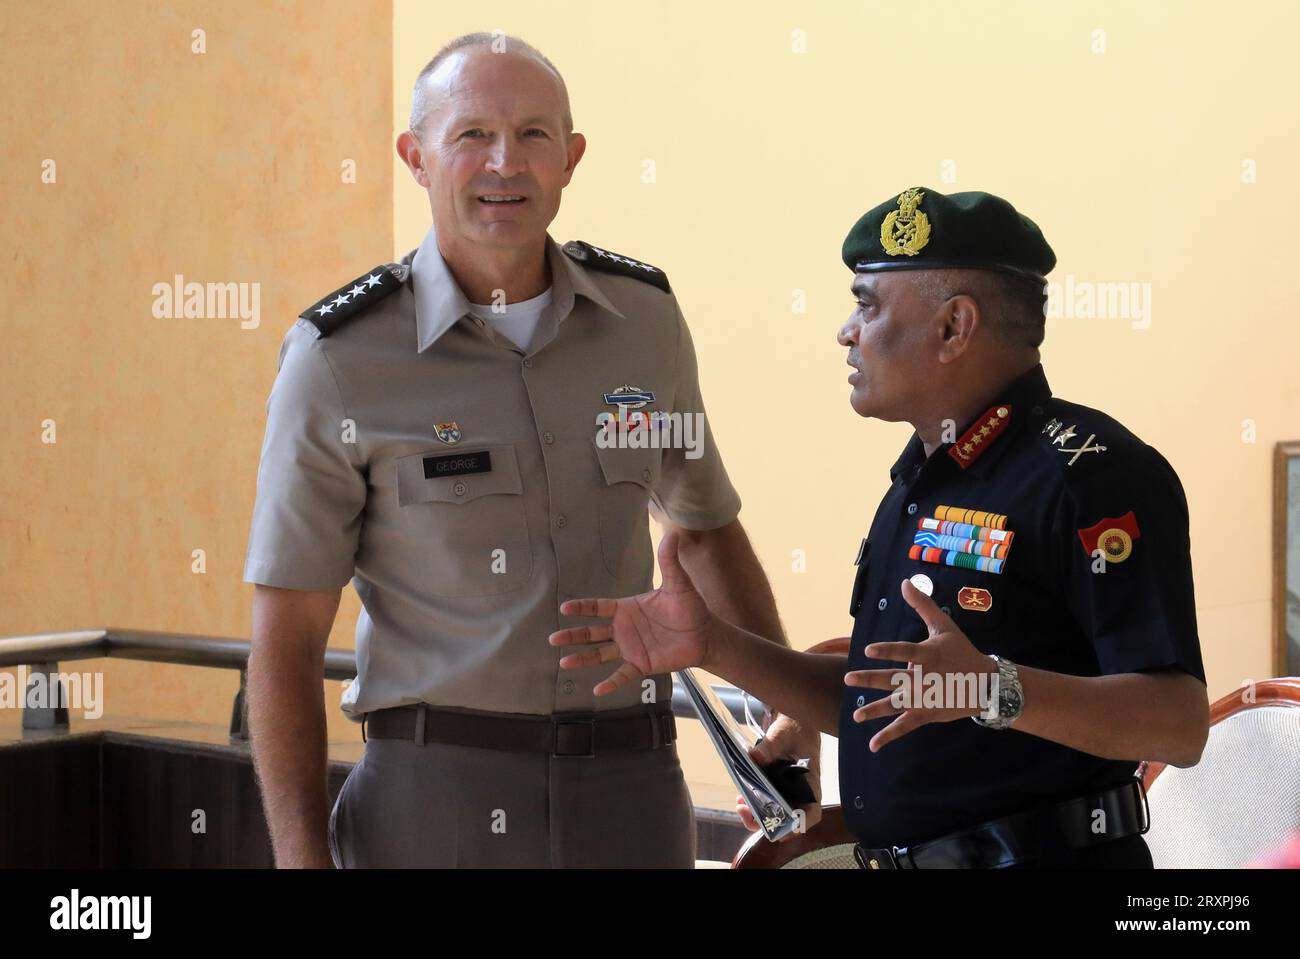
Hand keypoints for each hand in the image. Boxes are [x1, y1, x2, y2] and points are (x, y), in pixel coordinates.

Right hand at [549, 532, 715, 695]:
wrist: (705, 635)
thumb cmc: (690, 608)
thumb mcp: (679, 583)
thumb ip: (669, 562)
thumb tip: (671, 534)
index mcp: (627, 608)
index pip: (598, 607)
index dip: (582, 607)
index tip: (564, 607)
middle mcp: (624, 629)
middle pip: (592, 633)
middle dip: (573, 635)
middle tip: (553, 639)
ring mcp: (630, 648)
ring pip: (600, 654)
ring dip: (582, 659)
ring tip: (563, 664)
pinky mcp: (641, 664)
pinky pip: (622, 675)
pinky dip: (610, 683)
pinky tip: (596, 691)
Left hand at [736, 713, 822, 835]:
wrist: (791, 722)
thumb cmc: (794, 729)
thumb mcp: (783, 734)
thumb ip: (770, 745)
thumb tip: (755, 757)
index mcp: (810, 783)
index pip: (811, 811)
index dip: (799, 824)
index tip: (782, 829)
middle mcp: (799, 793)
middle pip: (787, 819)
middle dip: (766, 822)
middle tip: (746, 813)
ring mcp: (786, 792)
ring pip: (774, 814)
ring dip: (756, 815)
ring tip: (740, 806)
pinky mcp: (774, 787)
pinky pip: (765, 803)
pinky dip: (753, 805)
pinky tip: (741, 798)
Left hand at [844, 578, 996, 752]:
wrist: (986, 684)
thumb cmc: (962, 651)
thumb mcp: (944, 626)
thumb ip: (923, 605)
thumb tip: (905, 583)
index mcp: (928, 655)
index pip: (904, 652)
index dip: (887, 651)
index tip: (867, 650)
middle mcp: (925, 678)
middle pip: (894, 680)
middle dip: (870, 680)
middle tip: (848, 679)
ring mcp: (926, 699)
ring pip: (896, 705)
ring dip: (875, 711)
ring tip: (856, 716)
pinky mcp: (927, 714)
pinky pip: (905, 726)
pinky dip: (889, 736)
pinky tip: (873, 744)